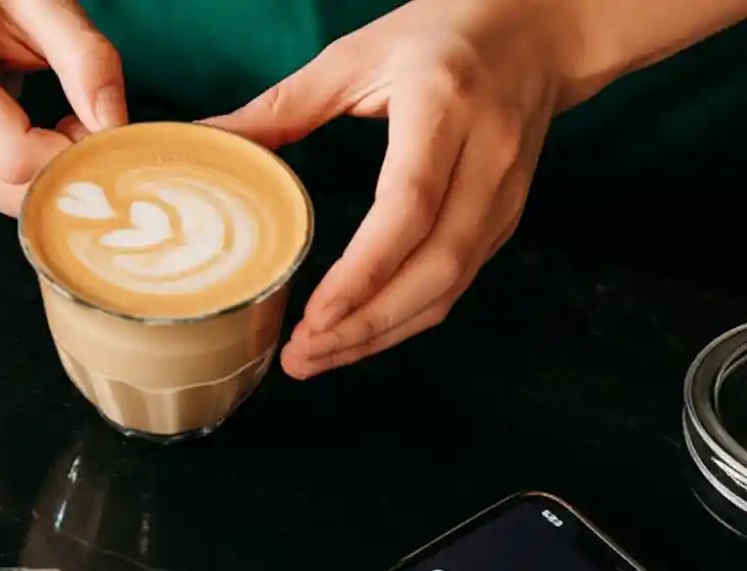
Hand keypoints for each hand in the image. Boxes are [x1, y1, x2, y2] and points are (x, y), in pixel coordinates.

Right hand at [0, 0, 126, 215]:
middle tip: (84, 124)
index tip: (96, 126)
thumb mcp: (46, 3)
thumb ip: (87, 60)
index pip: (14, 157)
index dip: (68, 155)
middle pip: (6, 186)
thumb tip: (112, 129)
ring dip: (43, 175)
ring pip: (0, 197)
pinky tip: (30, 132)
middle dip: (59, 169)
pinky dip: (22, 176)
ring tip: (56, 122)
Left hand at [205, 0, 587, 378]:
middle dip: (367, 324)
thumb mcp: (357, 55)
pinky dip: (406, 319)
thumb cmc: (441, 36)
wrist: (541, 31)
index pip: (408, 208)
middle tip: (302, 357)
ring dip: (383, 333)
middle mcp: (486, 158)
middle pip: (435, 266)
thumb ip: (283, 104)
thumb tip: (209, 138)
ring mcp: (504, 196)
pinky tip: (358, 336)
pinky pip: (457, 284)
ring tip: (317, 358)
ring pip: (449, 287)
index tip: (315, 315)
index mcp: (444, 108)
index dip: (363, 272)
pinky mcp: (505, 219)